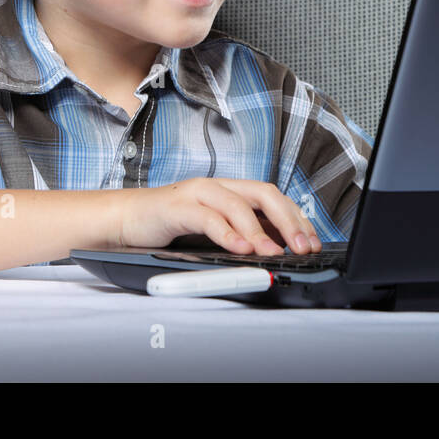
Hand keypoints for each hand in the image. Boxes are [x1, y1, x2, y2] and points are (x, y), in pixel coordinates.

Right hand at [116, 178, 322, 255]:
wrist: (125, 219)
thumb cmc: (171, 225)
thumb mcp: (214, 230)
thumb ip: (241, 233)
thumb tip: (278, 249)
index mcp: (231, 190)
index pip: (274, 198)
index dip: (297, 218)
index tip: (312, 242)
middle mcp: (218, 186)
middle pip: (264, 194)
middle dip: (289, 221)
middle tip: (303, 247)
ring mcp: (197, 193)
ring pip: (237, 203)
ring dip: (259, 230)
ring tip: (273, 252)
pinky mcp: (176, 206)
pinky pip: (206, 217)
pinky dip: (226, 233)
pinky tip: (239, 248)